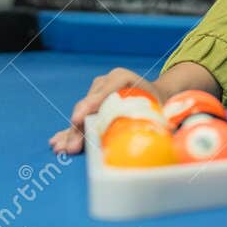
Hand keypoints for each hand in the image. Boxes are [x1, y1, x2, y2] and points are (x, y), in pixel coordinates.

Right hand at [48, 62, 219, 155]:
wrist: (161, 95)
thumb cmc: (165, 103)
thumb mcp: (166, 108)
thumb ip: (164, 120)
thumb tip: (171, 135)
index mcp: (123, 78)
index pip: (105, 92)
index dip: (93, 106)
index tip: (83, 120)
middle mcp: (106, 82)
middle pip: (89, 106)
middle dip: (78, 127)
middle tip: (71, 147)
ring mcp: (97, 92)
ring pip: (81, 114)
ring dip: (70, 133)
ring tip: (59, 148)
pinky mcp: (93, 104)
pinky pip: (80, 120)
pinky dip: (70, 132)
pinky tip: (56, 142)